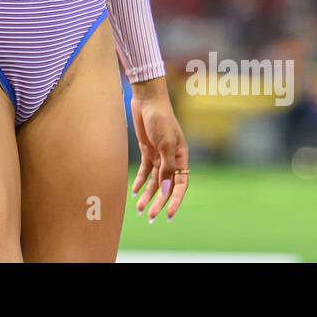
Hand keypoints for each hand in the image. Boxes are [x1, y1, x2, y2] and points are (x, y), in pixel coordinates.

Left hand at [129, 77, 188, 222]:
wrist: (147, 100)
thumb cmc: (161, 119)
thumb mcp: (165, 144)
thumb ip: (167, 167)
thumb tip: (167, 189)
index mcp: (182, 157)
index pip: (180, 185)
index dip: (175, 200)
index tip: (169, 215)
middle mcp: (171, 159)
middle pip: (166, 186)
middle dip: (159, 202)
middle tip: (149, 216)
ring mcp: (159, 155)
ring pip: (154, 181)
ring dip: (148, 195)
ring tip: (139, 209)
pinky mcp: (147, 150)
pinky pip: (145, 171)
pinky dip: (140, 182)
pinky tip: (135, 192)